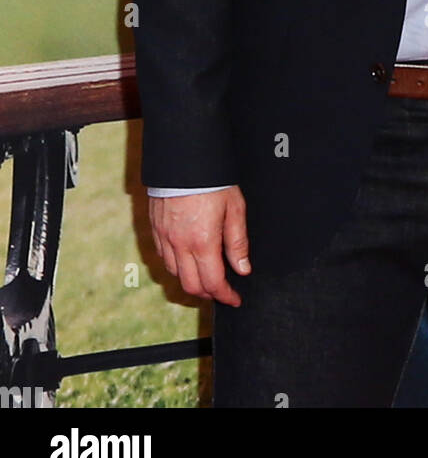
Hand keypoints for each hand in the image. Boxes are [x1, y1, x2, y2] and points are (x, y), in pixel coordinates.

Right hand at [149, 186, 249, 306]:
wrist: (184, 158)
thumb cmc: (212, 181)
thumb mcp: (234, 209)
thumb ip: (238, 242)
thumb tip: (242, 268)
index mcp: (203, 242)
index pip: (213, 282)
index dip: (225, 295)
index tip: (234, 298)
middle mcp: (180, 244)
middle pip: (191, 285)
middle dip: (208, 293)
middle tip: (222, 290)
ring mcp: (165, 237)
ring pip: (175, 274)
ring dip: (191, 281)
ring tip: (206, 276)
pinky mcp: (155, 228)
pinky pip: (163, 257)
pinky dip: (176, 266)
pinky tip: (187, 260)